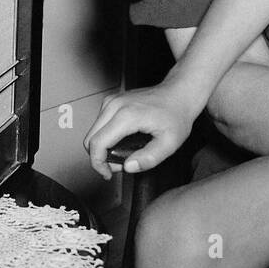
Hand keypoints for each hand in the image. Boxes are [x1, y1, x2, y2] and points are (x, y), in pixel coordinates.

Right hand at [83, 83, 200, 178]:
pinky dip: (105, 137)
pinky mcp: (112, 101)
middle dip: (99, 158)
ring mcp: (112, 101)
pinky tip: (121, 142)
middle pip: (90, 138)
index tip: (107, 174)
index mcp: (126, 115)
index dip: (98, 164)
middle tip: (118, 166)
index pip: (97, 143)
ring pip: (93, 132)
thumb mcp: (170, 143)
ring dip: (102, 148)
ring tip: (122, 154)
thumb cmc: (176, 114)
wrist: (178, 93)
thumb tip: (128, 167)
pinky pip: (99, 124)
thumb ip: (149, 158)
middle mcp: (115, 105)